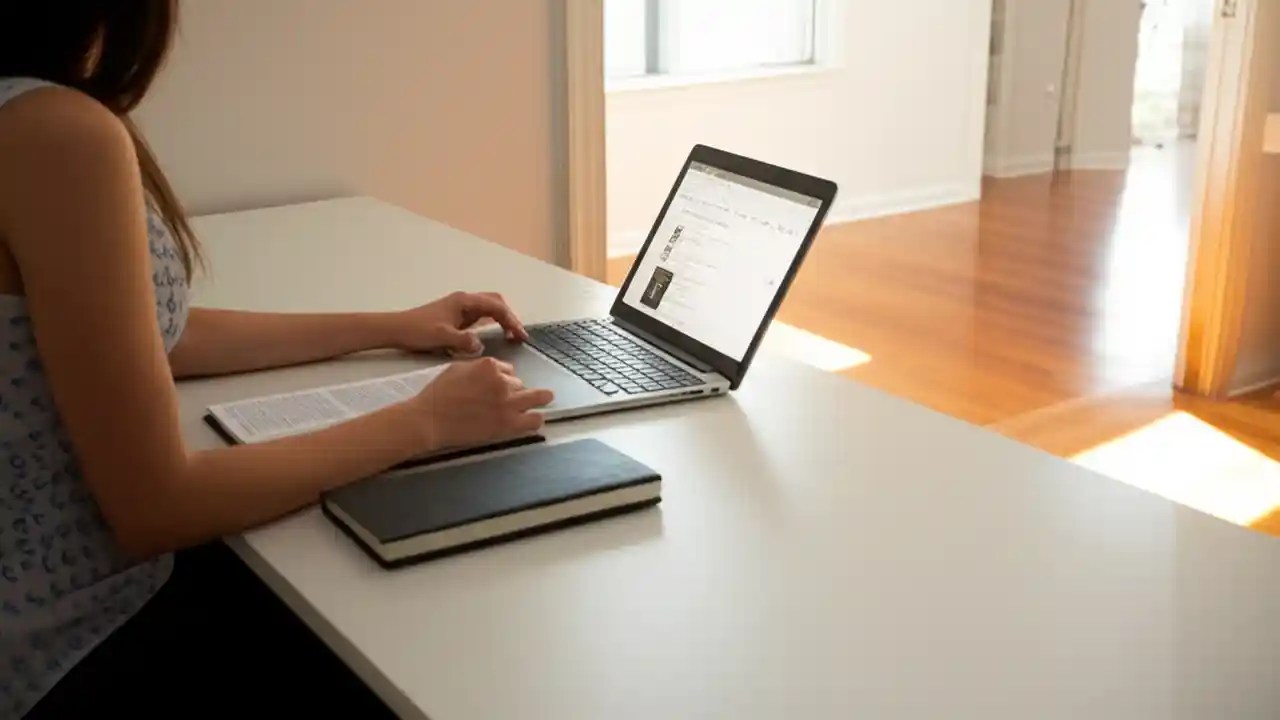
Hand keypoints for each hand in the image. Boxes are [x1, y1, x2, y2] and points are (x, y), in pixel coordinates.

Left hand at [391, 291, 528, 354]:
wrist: (396, 329)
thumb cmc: (418, 330)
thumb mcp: (443, 337)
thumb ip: (464, 341)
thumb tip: (480, 345)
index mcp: (464, 301)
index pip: (497, 307)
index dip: (512, 321)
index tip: (521, 336)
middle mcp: (464, 301)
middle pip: (496, 302)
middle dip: (510, 317)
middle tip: (518, 335)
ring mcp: (459, 308)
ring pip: (488, 308)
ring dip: (501, 319)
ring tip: (511, 336)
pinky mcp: (455, 316)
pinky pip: (479, 316)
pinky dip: (491, 323)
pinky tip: (493, 335)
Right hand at [412, 357, 553, 448]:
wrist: (430, 419)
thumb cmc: (438, 393)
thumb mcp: (458, 367)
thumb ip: (480, 367)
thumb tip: (494, 372)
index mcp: (490, 365)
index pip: (508, 370)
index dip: (503, 380)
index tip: (496, 389)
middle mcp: (503, 381)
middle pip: (520, 384)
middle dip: (514, 391)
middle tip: (505, 402)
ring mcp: (508, 402)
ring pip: (535, 398)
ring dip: (531, 402)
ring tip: (533, 407)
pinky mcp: (509, 423)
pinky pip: (535, 419)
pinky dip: (536, 419)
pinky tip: (533, 420)